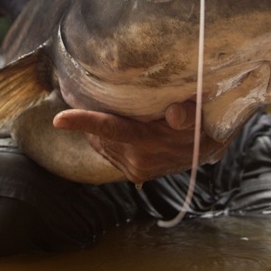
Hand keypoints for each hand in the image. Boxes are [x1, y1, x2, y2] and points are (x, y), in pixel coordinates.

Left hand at [51, 100, 226, 184]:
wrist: (211, 150)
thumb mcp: (200, 116)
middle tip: (76, 96)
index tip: (59, 118)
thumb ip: (187, 115)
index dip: (84, 122)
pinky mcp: (134, 174)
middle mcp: (137, 159)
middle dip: (85, 120)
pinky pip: (109, 154)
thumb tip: (174, 113)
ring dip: (94, 131)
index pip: (110, 128)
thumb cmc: (204, 124)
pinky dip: (104, 140)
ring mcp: (134, 169)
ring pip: (101, 145)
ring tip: (92, 110)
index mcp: (148, 143)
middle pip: (99, 135)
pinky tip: (107, 128)